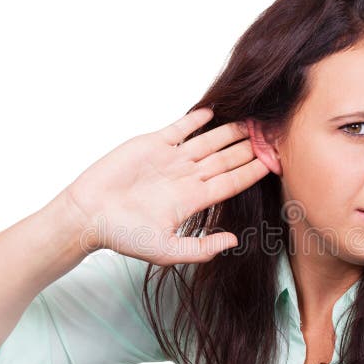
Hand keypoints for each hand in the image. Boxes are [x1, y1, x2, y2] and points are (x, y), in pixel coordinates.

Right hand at [62, 107, 270, 264]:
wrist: (89, 215)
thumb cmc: (124, 236)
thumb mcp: (167, 251)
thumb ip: (202, 248)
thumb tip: (235, 240)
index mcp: (193, 200)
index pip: (232, 182)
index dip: (253, 171)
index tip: (274, 160)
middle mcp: (186, 177)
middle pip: (226, 158)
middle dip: (250, 147)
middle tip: (272, 133)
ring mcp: (171, 159)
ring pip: (208, 141)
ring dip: (230, 131)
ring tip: (252, 120)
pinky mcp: (152, 144)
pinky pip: (180, 128)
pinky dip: (195, 119)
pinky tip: (214, 112)